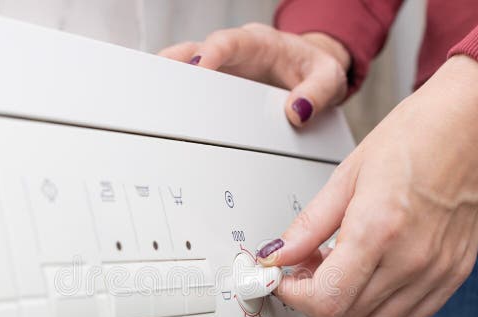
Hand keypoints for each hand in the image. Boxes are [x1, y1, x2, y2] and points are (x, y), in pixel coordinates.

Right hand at [159, 24, 350, 126]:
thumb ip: (317, 93)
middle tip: (158, 80)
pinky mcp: (216, 82)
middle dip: (176, 63)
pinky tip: (159, 106)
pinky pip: (190, 81)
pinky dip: (174, 91)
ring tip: (148, 95)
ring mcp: (223, 68)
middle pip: (197, 49)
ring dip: (167, 76)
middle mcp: (236, 51)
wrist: (312, 69)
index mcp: (261, 43)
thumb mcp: (329, 79)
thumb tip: (297, 112)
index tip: (198, 66)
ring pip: (187, 64)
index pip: (231, 42)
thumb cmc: (316, 69)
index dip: (213, 52)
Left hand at [258, 55, 477, 316]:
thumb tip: (276, 256)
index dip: (294, 296)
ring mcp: (436, 272)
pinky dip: (381, 306)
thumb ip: (309, 225)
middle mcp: (411, 260)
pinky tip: (374, 272)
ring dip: (346, 305)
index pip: (325, 301)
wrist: (473, 122)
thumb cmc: (415, 137)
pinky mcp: (455, 275)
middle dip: (313, 300)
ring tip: (342, 266)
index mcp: (378, 230)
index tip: (284, 279)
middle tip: (308, 267)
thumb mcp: (347, 175)